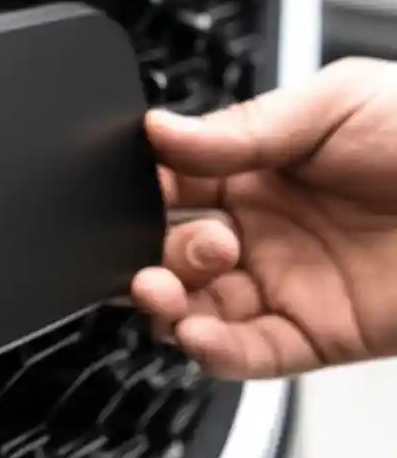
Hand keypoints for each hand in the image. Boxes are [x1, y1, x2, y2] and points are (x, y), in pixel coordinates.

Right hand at [132, 58, 396, 379]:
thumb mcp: (334, 103)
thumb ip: (241, 126)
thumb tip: (157, 129)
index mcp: (258, 167)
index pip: (172, 185)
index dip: (140, 192)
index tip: (123, 190)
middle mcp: (264, 229)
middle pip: (170, 252)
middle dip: (147, 253)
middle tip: (167, 246)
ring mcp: (285, 284)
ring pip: (194, 309)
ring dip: (165, 305)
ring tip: (164, 288)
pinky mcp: (314, 335)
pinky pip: (246, 354)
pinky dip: (210, 352)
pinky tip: (196, 333)